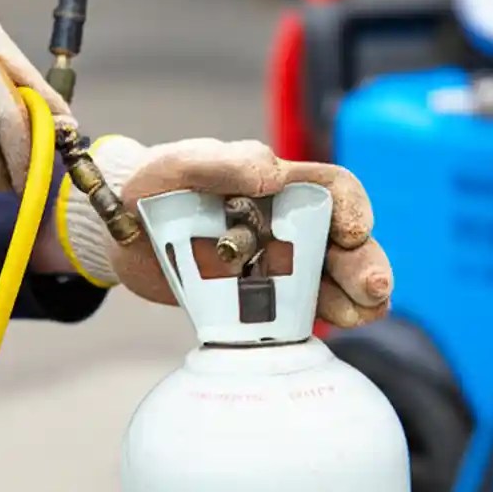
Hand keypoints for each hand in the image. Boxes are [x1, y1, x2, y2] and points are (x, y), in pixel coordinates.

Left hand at [54, 137, 392, 327]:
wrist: (118, 233)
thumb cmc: (152, 184)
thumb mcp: (180, 165)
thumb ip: (222, 163)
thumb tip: (272, 175)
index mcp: (279, 184)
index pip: (334, 190)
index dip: (352, 208)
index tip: (352, 232)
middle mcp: (288, 224)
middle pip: (343, 243)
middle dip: (367, 264)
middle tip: (375, 289)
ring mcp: (277, 264)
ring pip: (330, 281)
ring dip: (355, 298)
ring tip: (363, 314)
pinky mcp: (257, 300)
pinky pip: (296, 313)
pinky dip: (317, 320)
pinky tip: (333, 328)